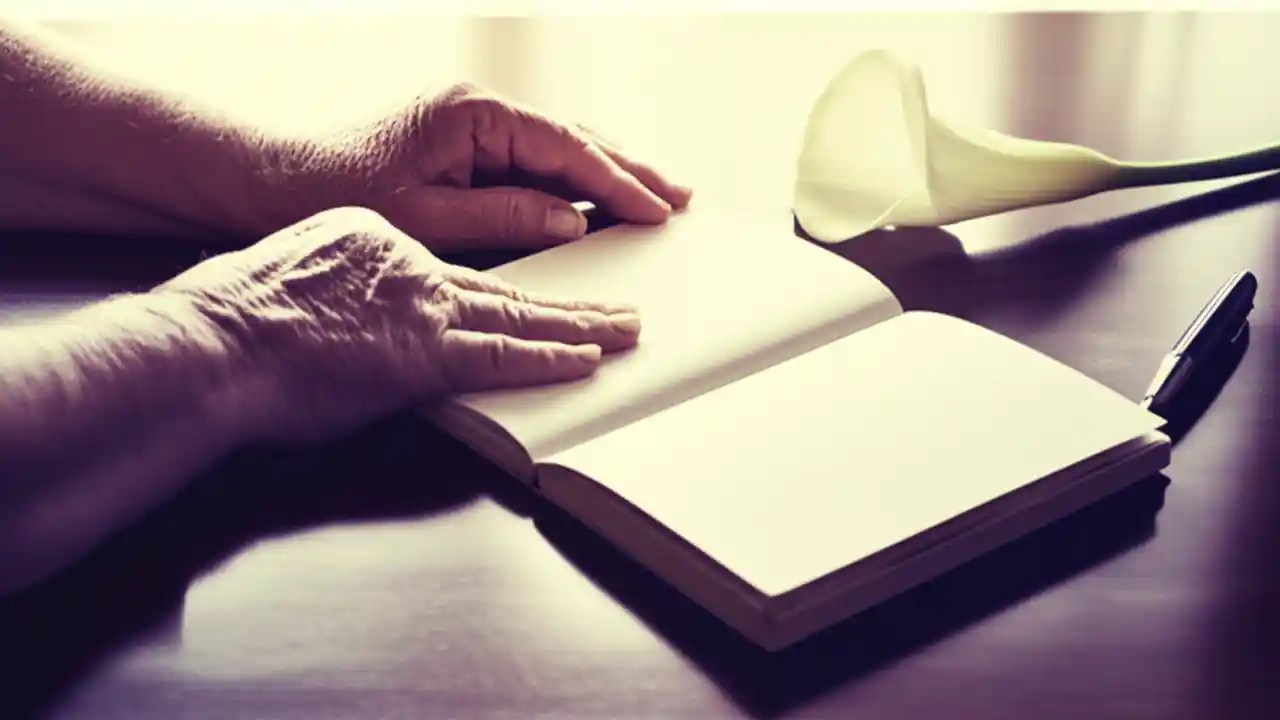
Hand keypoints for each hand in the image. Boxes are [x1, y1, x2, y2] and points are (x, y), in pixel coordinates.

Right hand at [158, 206, 638, 441]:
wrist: (207, 346)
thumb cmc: (223, 322)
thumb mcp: (278, 281)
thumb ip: (326, 292)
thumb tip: (332, 319)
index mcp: (371, 240)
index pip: (453, 270)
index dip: (499, 292)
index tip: (528, 299)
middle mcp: (407, 262)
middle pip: (504, 284)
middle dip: (565, 299)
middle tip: (614, 306)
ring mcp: (421, 306)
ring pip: (521, 315)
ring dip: (581, 326)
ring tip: (625, 332)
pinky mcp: (425, 353)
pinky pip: (506, 356)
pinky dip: (552, 359)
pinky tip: (589, 362)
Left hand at [265, 82, 692, 251]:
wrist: (278, 179)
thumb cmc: (341, 193)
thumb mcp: (427, 218)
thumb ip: (503, 216)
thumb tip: (570, 219)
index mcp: (475, 115)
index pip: (566, 147)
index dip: (618, 182)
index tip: (659, 210)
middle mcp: (481, 109)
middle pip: (574, 137)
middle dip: (630, 168)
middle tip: (681, 196)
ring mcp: (475, 124)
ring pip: (559, 146)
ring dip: (608, 170)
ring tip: (658, 193)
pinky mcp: (466, 144)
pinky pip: (533, 159)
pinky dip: (571, 179)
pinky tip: (598, 195)